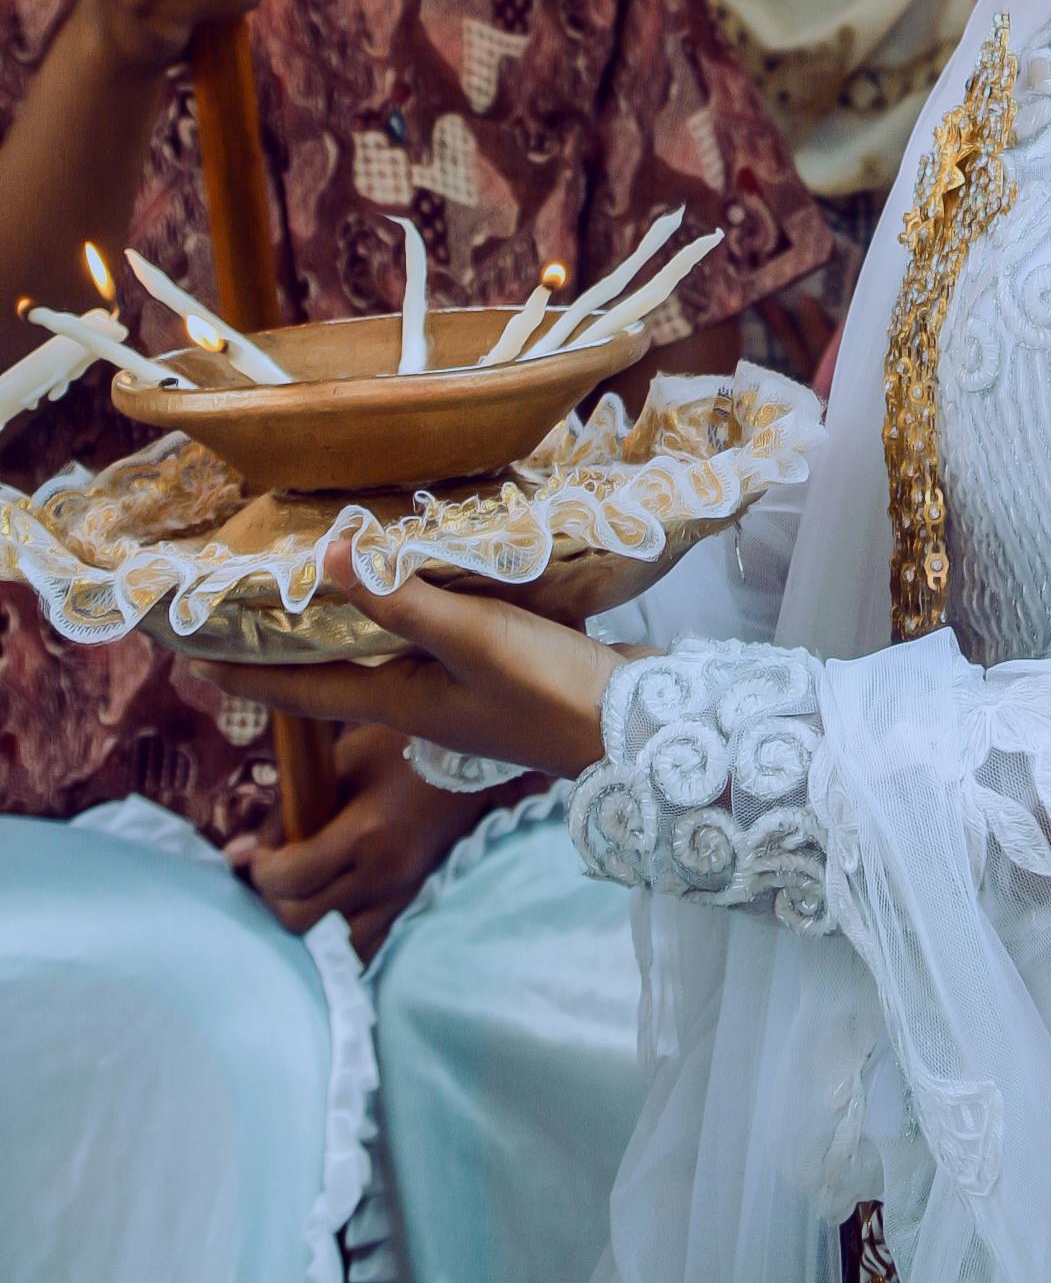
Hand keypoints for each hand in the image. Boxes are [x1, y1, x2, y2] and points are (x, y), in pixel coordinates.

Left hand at [195, 540, 636, 785]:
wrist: (629, 726)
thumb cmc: (546, 689)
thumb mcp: (472, 639)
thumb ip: (403, 600)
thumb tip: (329, 556)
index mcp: (397, 702)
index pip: (298, 690)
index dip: (242, 673)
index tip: (187, 656)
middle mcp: (414, 702)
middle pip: (328, 676)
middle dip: (279, 650)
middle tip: (235, 615)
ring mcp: (452, 694)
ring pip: (373, 660)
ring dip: (336, 633)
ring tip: (306, 595)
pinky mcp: (488, 677)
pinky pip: (419, 646)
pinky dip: (394, 618)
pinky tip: (405, 589)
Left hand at [225, 724, 496, 961]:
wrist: (470, 759)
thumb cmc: (401, 747)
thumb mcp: (343, 760)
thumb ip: (286, 805)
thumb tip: (232, 853)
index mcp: (366, 834)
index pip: (292, 879)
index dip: (261, 870)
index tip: (257, 851)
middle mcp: (385, 875)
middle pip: (303, 921)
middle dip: (273, 900)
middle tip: (272, 872)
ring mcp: (402, 895)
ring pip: (335, 946)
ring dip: (305, 925)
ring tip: (298, 894)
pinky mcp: (412, 902)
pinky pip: (368, 947)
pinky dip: (339, 940)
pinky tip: (327, 916)